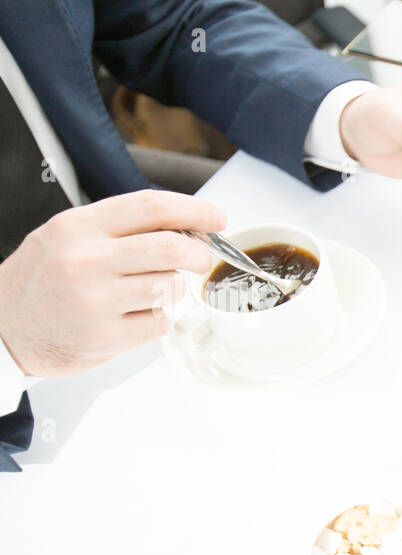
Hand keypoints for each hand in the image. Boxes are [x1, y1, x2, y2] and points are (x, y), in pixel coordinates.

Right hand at [0, 190, 222, 376]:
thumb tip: (182, 225)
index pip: (151, 208)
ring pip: (169, 286)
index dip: (194, 210)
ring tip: (154, 290)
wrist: (3, 329)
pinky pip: (159, 322)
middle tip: (202, 258)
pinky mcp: (106, 336)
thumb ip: (117, 229)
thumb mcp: (66, 237)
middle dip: (198, 252)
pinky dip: (158, 319)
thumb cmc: (39, 282)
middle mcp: (86, 260)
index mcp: (79, 227)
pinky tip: (134, 316)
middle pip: (170, 247)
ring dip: (175, 288)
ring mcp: (96, 300)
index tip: (216, 218)